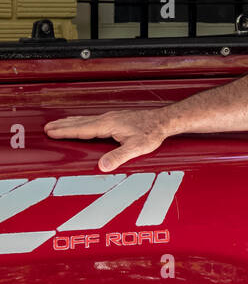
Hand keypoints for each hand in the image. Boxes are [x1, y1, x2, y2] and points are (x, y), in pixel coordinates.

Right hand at [44, 109, 167, 172]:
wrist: (164, 120)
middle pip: (80, 122)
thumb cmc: (152, 133)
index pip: (82, 129)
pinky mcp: (117, 118)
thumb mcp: (136, 148)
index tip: (51, 132)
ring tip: (59, 124)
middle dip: (63, 125)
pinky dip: (82, 121)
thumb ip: (119, 156)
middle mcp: (108, 119)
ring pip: (86, 119)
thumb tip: (102, 166)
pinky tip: (83, 123)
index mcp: (109, 125)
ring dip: (71, 122)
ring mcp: (112, 117)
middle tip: (47, 128)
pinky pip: (93, 119)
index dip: (65, 131)